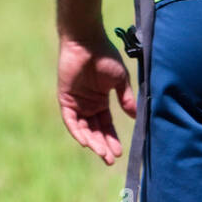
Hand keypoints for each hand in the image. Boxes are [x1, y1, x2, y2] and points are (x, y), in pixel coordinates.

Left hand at [57, 29, 136, 164]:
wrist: (88, 42)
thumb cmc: (106, 57)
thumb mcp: (120, 80)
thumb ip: (126, 98)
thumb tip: (135, 116)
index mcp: (101, 101)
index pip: (106, 125)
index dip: (112, 139)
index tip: (119, 153)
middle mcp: (88, 105)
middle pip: (95, 131)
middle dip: (103, 145)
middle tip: (110, 159)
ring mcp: (76, 103)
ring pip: (83, 129)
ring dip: (92, 142)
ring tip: (102, 153)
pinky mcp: (66, 99)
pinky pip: (71, 121)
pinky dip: (77, 132)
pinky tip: (86, 143)